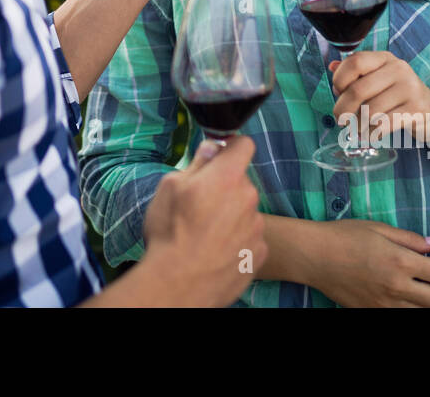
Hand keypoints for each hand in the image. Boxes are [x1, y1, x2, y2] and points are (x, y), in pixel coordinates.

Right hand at [142, 135, 267, 305]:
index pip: (243, 144)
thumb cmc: (170, 232)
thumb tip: (212, 148)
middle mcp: (248, 197)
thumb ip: (197, 163)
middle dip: (224, 188)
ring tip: (204, 234)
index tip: (218, 157)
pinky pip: (249, 237)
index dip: (230, 147)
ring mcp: (256, 227)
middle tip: (199, 206)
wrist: (179, 283)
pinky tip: (215, 251)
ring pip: (244, 211)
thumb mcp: (170, 186)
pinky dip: (236, 241)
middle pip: (241, 182)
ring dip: (230, 216)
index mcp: (227, 176)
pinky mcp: (259, 253)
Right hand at [310, 219, 429, 306]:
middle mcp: (396, 287)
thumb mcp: (379, 229)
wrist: (313, 256)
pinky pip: (400, 315)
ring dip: (425, 299)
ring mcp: (384, 305)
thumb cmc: (344, 236)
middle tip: (429, 275)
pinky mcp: (371, 312)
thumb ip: (411, 239)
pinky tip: (396, 292)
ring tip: (413, 285)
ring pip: (423, 312)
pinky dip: (406, 307)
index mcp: (400, 262)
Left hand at [329, 51, 429, 143]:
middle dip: (343, 109)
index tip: (337, 93)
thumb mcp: (378, 79)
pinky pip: (384, 125)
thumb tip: (332, 67)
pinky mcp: (417, 110)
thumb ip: (356, 74)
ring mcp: (410, 89)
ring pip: (370, 111)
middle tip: (340, 120)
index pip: (355, 62)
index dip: (339, 79)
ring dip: (358, 125)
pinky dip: (372, 134)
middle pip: (358, 89)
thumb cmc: (398, 96)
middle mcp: (399, 69)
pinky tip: (370, 136)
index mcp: (385, 59)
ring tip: (358, 130)